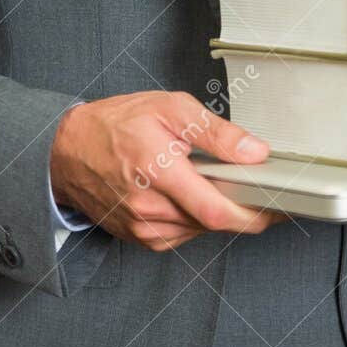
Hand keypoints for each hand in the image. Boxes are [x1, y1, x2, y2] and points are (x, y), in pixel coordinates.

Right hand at [49, 90, 287, 251]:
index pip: (217, 211)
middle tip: (260, 187)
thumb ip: (216, 132)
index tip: (281, 207)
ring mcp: (143, 228)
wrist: (66, 150)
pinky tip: (190, 193)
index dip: (255, 215)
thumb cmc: (115, 124)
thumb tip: (254, 150)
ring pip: (199, 230)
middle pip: (213, 222)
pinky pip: (182, 234)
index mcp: (158, 172)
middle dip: (242, 207)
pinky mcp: (139, 239)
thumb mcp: (170, 108)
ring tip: (216, 180)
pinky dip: (195, 216)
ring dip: (217, 210)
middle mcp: (149, 208)